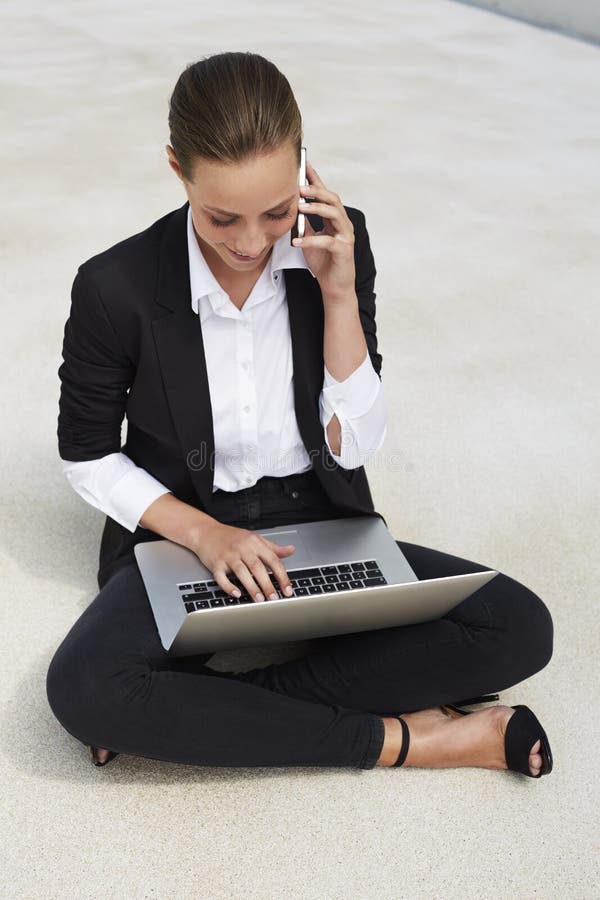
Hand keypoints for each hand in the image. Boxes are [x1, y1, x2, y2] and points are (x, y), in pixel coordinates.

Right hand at [190, 521, 295, 601]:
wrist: (206, 531)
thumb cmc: (231, 537)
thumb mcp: (254, 538)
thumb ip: (273, 547)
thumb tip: (291, 550)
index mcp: (255, 543)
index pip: (273, 560)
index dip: (282, 576)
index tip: (288, 590)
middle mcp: (243, 548)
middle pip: (258, 568)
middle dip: (267, 584)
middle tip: (274, 599)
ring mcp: (229, 556)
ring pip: (242, 572)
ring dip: (251, 587)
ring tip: (259, 599)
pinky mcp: (216, 563)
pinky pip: (221, 576)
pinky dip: (228, 586)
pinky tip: (236, 594)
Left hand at [292, 159, 355, 302]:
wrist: (335, 286)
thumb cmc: (324, 262)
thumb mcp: (309, 238)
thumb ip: (304, 223)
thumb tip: (290, 207)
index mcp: (335, 219)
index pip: (325, 194)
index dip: (316, 179)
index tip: (304, 164)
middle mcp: (343, 224)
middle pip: (333, 199)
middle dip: (316, 190)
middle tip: (299, 186)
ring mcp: (346, 236)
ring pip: (335, 214)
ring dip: (316, 208)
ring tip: (300, 206)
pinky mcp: (344, 251)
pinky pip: (328, 241)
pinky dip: (312, 240)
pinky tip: (297, 241)